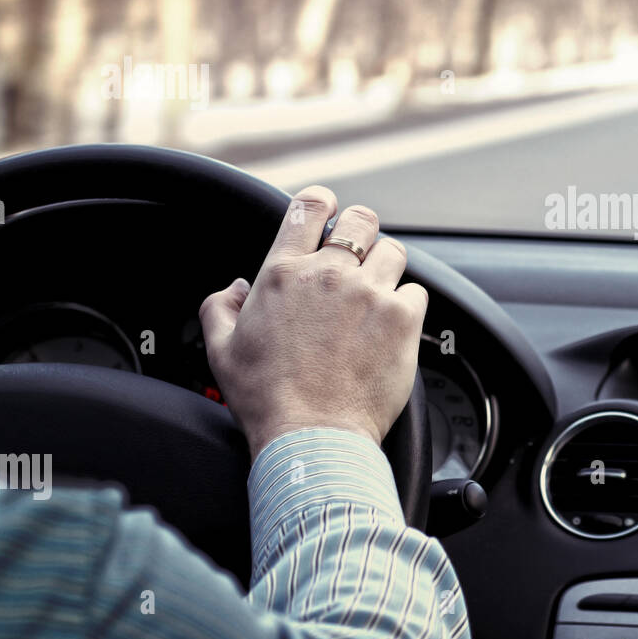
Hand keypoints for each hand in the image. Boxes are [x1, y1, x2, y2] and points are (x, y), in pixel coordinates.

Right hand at [199, 186, 427, 458]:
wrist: (312, 437)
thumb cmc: (267, 400)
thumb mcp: (222, 351)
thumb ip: (220, 308)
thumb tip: (235, 288)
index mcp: (283, 274)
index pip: (309, 208)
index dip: (322, 202)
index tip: (329, 209)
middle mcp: (329, 275)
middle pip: (361, 219)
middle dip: (362, 231)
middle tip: (359, 255)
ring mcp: (369, 293)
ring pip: (394, 252)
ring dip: (387, 268)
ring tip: (377, 296)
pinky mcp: (403, 317)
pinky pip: (417, 291)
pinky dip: (409, 304)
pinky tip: (394, 326)